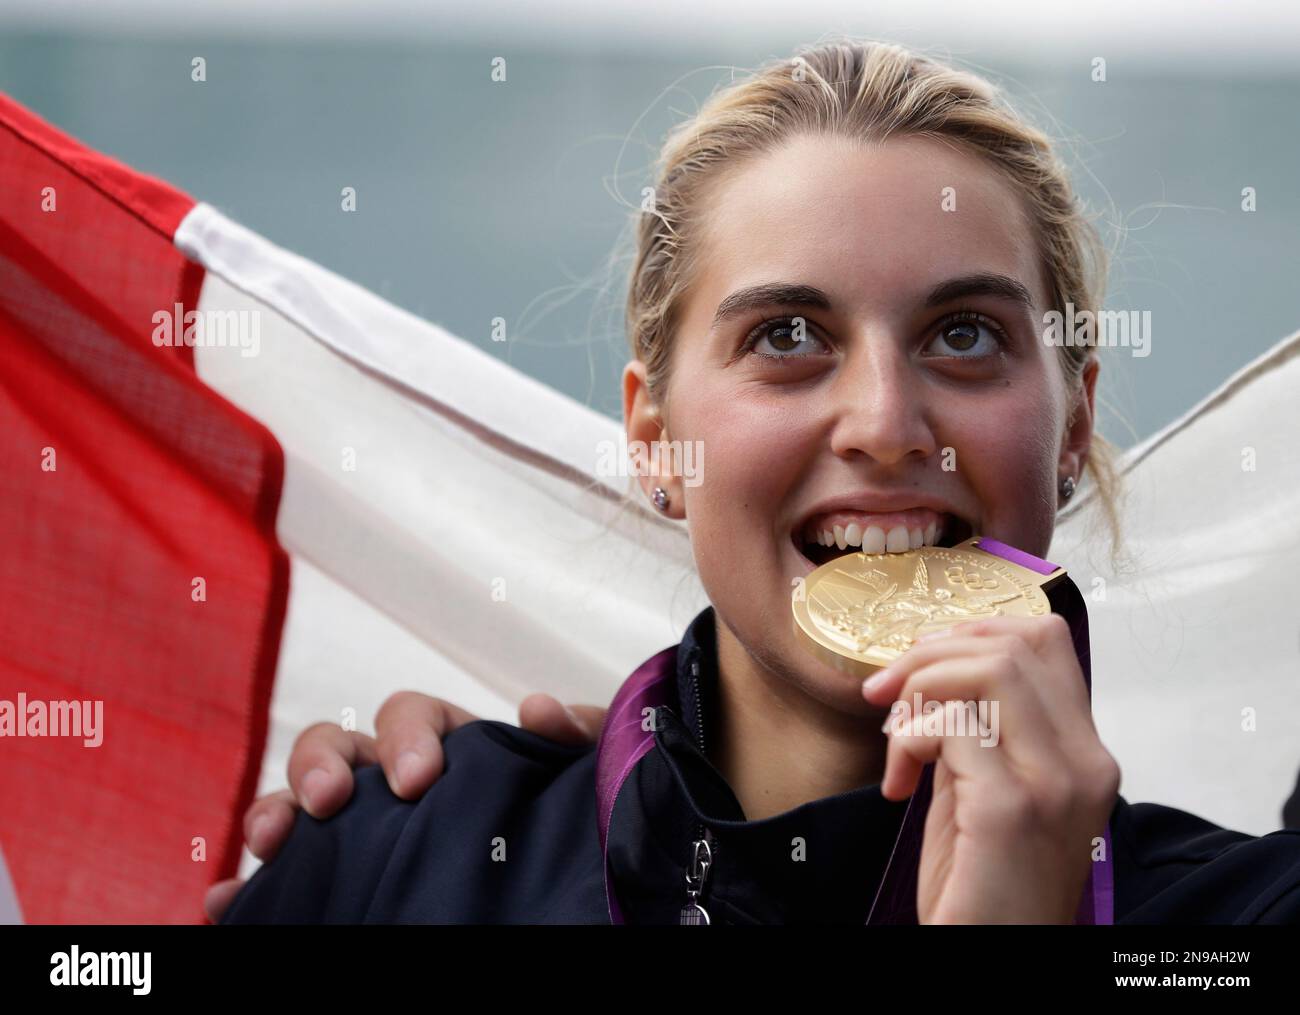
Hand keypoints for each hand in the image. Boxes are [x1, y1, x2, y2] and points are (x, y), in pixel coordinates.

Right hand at [203, 691, 606, 921]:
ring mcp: (356, 827)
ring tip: (270, 841)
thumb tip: (538, 710)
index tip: (419, 779)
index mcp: (442, 744)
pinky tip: (228, 901)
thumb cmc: (553, 804)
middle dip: (322, 764)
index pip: (408, 717)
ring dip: (275, 812)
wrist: (554, 875)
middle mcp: (386, 779)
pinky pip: (283, 875)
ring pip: (295, 804)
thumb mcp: (571, 770)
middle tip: (331, 801)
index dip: (406, 738)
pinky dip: (250, 884)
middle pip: (334, 747)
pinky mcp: (338, 877)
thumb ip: (569, 737)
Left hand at [861, 614, 1119, 923]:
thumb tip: (932, 669)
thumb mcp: (988, 791)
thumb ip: (981, 732)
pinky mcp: (1010, 810)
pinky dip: (908, 738)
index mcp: (1083, 754)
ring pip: (990, 670)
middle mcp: (1084, 764)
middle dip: (931, 654)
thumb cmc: (982, 886)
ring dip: (919, 690)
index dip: (970, 632)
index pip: (1045, 640)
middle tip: (887, 696)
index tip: (921, 666)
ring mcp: (1054, 785)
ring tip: (897, 741)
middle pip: (1015, 644)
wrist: (993, 959)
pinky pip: (951, 726)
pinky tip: (899, 784)